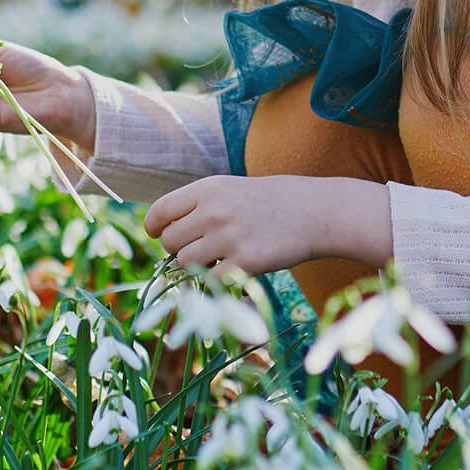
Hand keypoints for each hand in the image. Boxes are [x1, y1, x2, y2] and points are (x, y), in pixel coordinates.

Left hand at [144, 175, 392, 276]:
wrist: (314, 212)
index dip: (154, 227)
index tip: (158, 235)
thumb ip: (197, 206)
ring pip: (185, 263)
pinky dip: (216, 279)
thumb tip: (163, 234)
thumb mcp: (230, 189)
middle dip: (178, 249)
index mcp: (207, 189)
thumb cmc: (268, 202)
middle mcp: (213, 211)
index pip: (160, 211)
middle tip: (200, 249)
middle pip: (170, 242)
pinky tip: (233, 268)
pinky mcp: (244, 263)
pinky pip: (210, 280)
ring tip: (218, 258)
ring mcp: (228, 238)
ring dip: (197, 265)